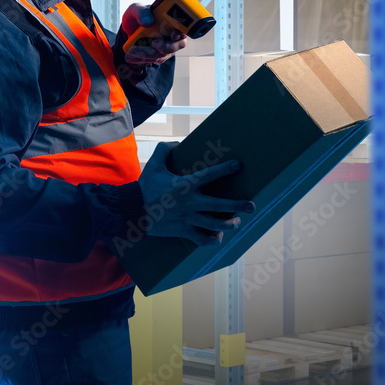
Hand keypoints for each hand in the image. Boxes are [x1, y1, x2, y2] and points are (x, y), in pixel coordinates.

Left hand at [119, 3, 187, 65]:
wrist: (129, 29)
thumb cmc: (137, 16)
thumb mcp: (135, 9)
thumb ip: (141, 12)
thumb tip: (149, 22)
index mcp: (171, 20)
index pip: (183, 28)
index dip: (180, 33)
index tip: (173, 36)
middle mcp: (172, 34)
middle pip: (174, 46)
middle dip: (163, 48)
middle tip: (152, 44)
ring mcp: (166, 46)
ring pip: (162, 55)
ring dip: (146, 54)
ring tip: (131, 51)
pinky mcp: (159, 55)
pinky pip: (153, 60)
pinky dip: (141, 59)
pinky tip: (131, 56)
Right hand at [137, 141, 255, 245]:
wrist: (131, 211)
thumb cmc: (144, 187)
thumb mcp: (154, 165)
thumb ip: (165, 150)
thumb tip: (178, 143)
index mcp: (186, 185)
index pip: (210, 175)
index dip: (226, 169)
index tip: (239, 165)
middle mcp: (191, 203)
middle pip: (220, 205)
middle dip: (238, 205)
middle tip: (252, 205)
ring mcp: (188, 219)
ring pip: (215, 224)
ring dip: (229, 224)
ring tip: (238, 222)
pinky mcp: (183, 231)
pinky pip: (202, 240)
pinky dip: (212, 240)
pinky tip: (219, 238)